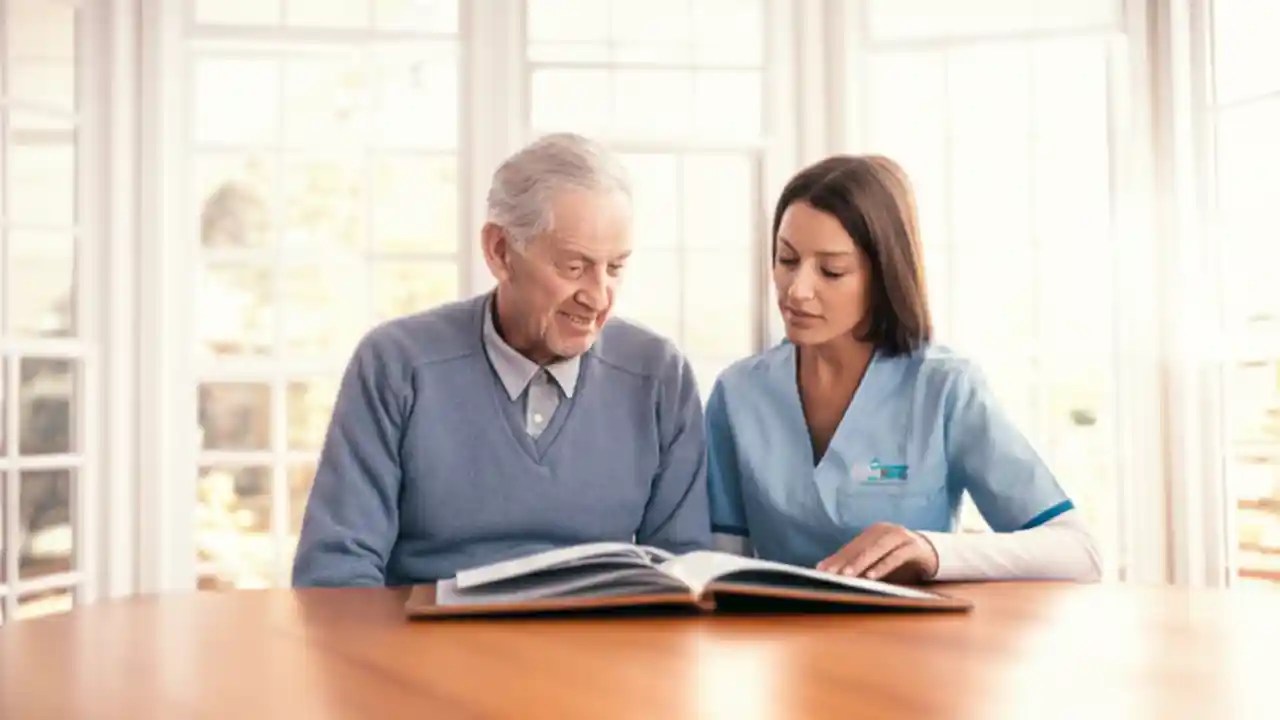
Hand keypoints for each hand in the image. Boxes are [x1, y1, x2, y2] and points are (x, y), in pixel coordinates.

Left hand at [816, 523, 939, 582]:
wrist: (933, 553)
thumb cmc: (899, 558)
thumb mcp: (877, 561)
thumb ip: (857, 564)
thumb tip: (827, 569)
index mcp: (873, 532)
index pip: (851, 546)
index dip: (836, 558)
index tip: (820, 570)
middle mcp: (885, 530)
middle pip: (861, 546)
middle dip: (844, 561)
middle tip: (830, 574)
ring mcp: (900, 536)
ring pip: (876, 549)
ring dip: (861, 562)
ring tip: (847, 575)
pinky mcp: (914, 546)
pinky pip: (895, 556)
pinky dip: (882, 566)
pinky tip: (872, 576)